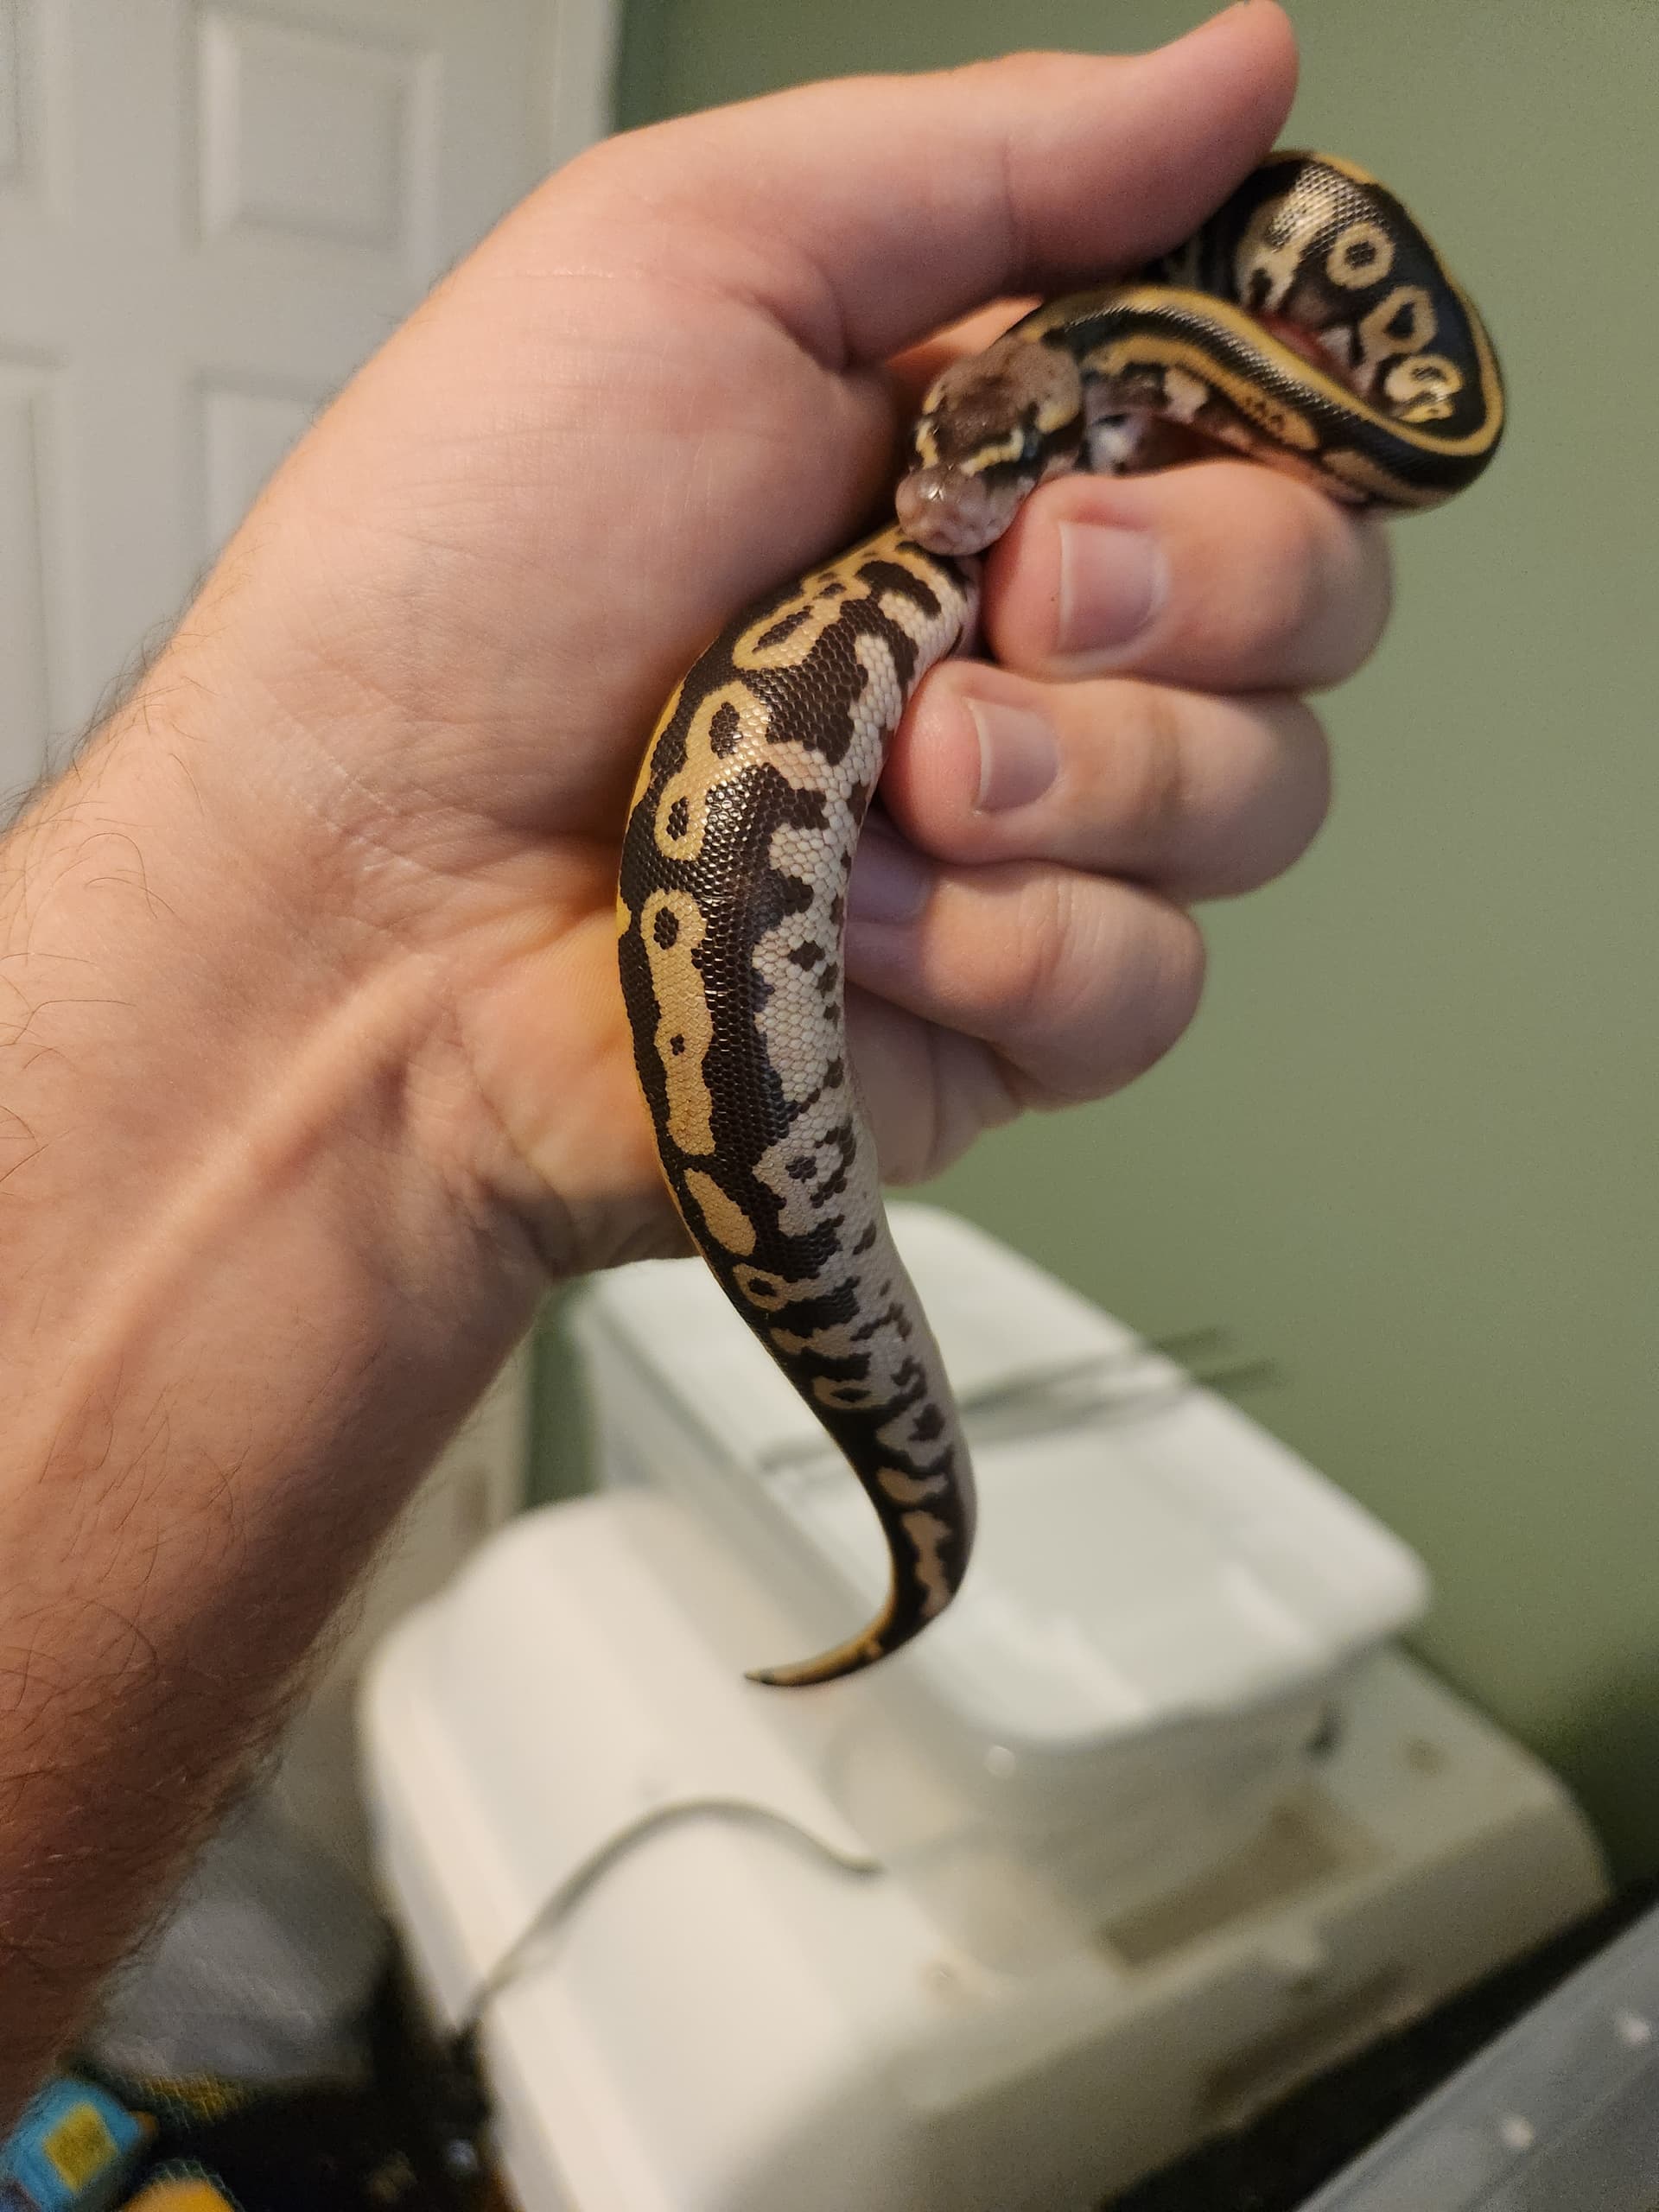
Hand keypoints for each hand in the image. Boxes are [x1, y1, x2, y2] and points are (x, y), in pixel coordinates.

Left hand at [145, 0, 1381, 1277]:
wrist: (356, 899)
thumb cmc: (455, 581)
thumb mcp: (694, 261)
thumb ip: (990, 161)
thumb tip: (1238, 72)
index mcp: (981, 442)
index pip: (1266, 402)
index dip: (1282, 403)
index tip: (1180, 408)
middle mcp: (1024, 634)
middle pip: (1310, 596)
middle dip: (1187, 583)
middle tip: (1007, 582)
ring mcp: (1023, 831)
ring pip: (1255, 795)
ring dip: (1069, 772)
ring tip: (879, 771)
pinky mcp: (1001, 1008)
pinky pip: (1145, 981)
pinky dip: (998, 944)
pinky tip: (850, 919)